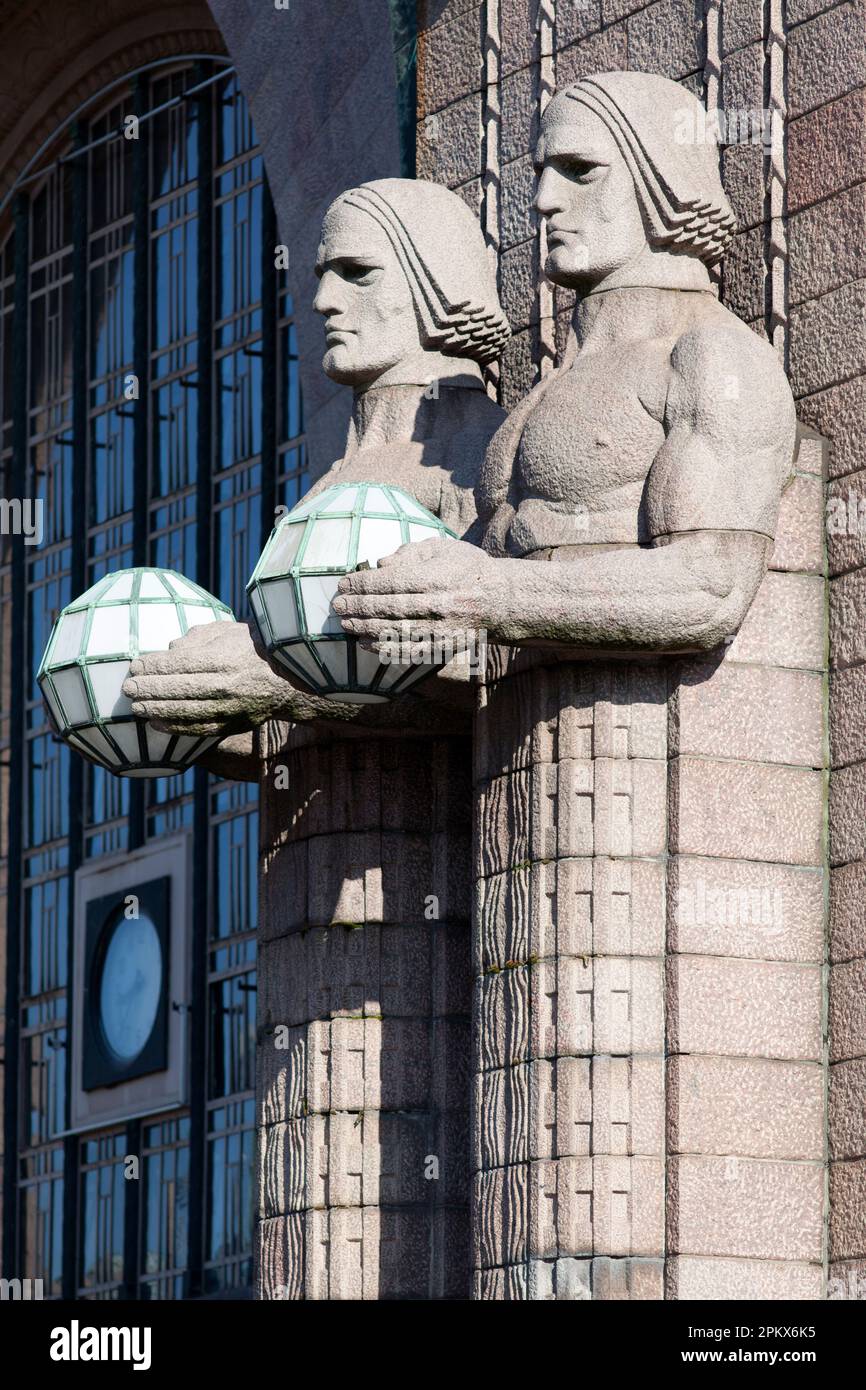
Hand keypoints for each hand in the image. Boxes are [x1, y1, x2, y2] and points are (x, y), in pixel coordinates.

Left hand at [122, 621, 295, 736]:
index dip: (155, 667)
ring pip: (186, 712)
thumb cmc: (251, 648)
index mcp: (225, 658)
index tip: (135, 666)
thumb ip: (196, 639)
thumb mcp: (226, 632)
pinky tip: (156, 723)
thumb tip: (168, 651)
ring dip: (157, 710)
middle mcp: (228, 685)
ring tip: (135, 707)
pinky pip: (199, 729)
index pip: (181, 664)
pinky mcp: (233, 724)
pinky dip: (175, 728)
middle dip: (149, 689)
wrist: (288, 679)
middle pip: (180, 689)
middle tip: (128, 688)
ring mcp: (231, 708)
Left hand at [332, 537, 491, 649]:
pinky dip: (384, 650)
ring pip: (395, 632)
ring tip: (345, 624)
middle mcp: (439, 605)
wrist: (500, 601)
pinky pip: (408, 652)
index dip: (363, 584)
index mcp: (437, 578)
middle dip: (359, 607)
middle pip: (389, 608)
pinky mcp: (443, 647)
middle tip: (337, 606)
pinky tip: (365, 644)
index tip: (344, 583)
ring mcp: (441, 630)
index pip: (391, 582)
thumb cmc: (467, 569)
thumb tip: (380, 565)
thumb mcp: (444, 548)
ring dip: (366, 629)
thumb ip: (412, 552)